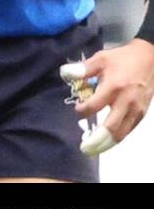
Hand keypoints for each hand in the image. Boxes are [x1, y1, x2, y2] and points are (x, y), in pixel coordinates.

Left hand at [64, 40, 153, 155]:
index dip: (83, 110)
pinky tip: (107, 142)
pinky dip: (117, 138)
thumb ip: (82, 68)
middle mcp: (126, 102)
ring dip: (107, 144)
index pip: (95, 105)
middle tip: (84, 148)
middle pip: (111, 127)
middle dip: (97, 140)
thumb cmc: (122, 59)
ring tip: (93, 149)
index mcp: (114, 86)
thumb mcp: (100, 58)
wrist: (149, 59)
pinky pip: (129, 130)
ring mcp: (136, 109)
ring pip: (122, 133)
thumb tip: (64, 74)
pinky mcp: (142, 113)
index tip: (77, 110)